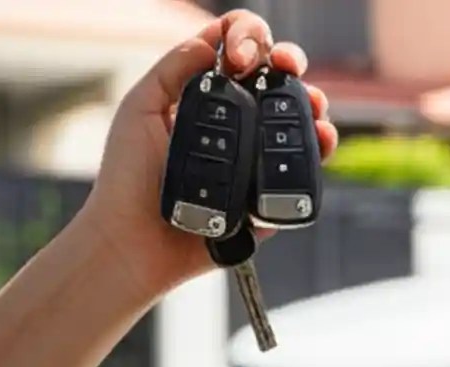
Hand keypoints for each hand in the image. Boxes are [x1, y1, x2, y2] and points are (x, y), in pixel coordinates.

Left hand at [78, 10, 338, 302]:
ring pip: (296, 116)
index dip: (246, 39)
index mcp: (204, 96)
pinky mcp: (272, 189)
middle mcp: (234, 121)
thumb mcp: (139, 110)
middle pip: (274, 77)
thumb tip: (213, 42)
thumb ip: (173, 70)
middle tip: (286, 67)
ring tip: (312, 103)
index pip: (234, 50)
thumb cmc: (128, 182)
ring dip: (311, 100)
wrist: (139, 243)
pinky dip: (321, 145)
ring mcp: (255, 155)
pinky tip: (321, 137)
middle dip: (289, 61)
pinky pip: (305, 164)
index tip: (240, 60)